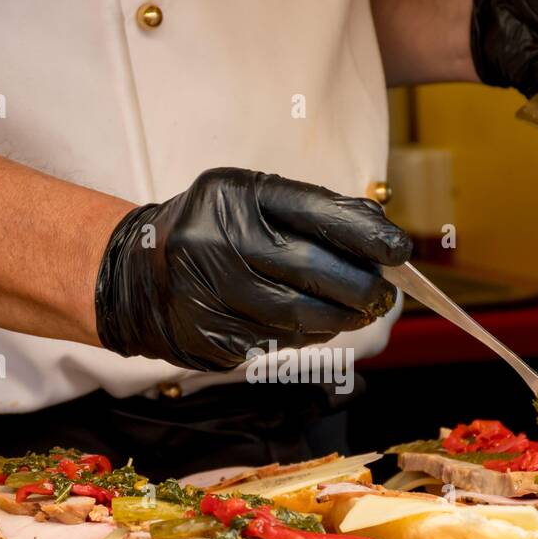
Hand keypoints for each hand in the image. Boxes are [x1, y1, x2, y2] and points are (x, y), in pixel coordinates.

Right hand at [94, 168, 411, 371]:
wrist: (138, 273)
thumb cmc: (212, 230)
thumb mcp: (250, 200)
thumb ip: (310, 211)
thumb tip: (379, 235)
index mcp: (234, 196)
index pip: (314, 213)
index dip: (364, 235)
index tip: (399, 251)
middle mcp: (217, 242)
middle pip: (312, 271)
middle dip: (360, 288)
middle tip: (384, 296)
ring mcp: (210, 293)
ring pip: (299, 316)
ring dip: (340, 319)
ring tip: (358, 312)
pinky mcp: (209, 335)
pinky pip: (277, 342)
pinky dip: (307, 335)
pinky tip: (316, 325)